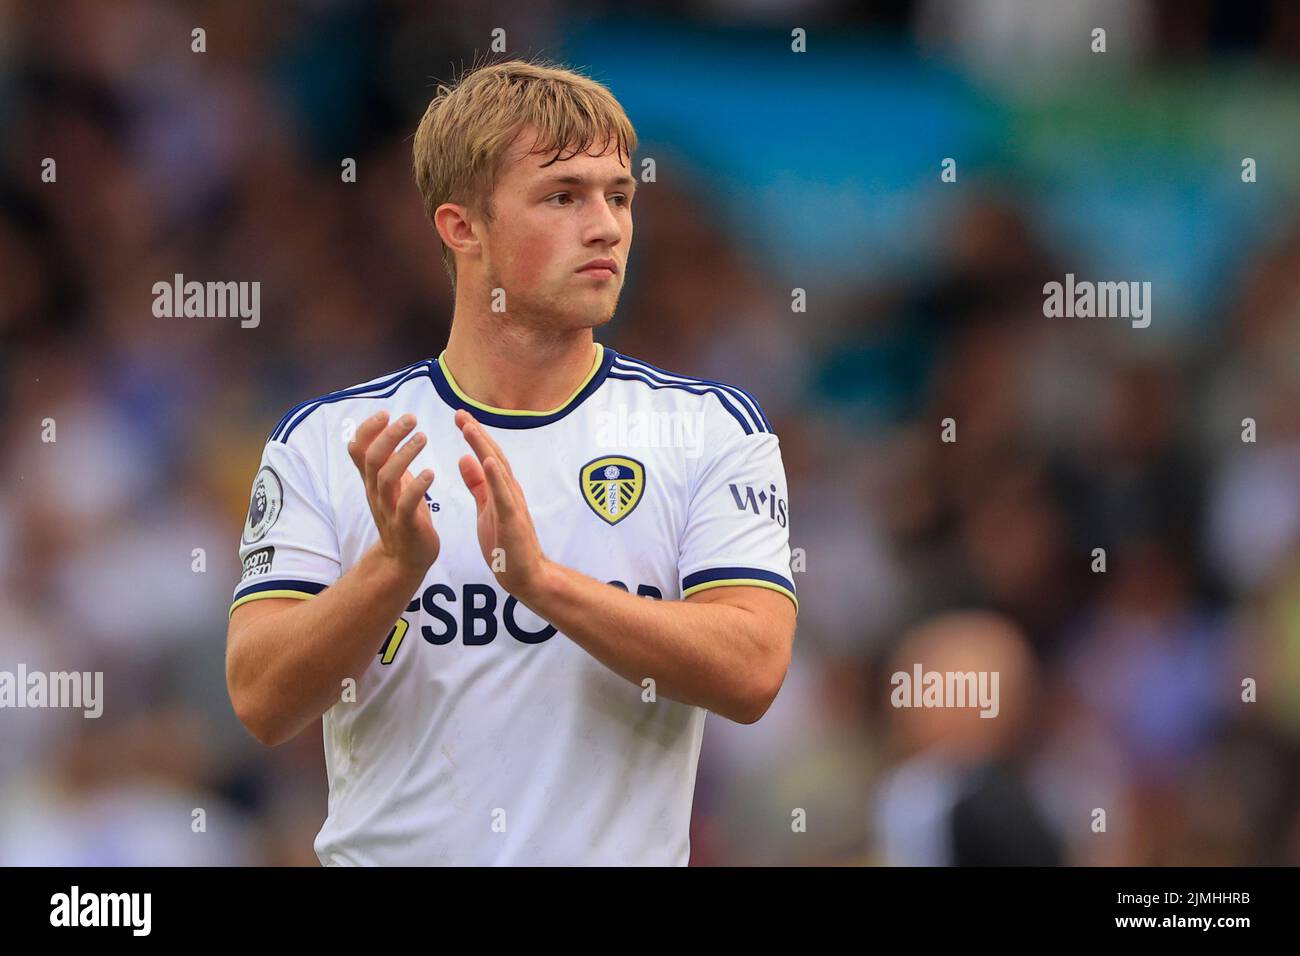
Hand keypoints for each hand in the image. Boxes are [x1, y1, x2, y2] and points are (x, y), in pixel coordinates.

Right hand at [347, 410, 439, 574]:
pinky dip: (417, 487)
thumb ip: (382, 461)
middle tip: (411, 418)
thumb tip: (374, 431)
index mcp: (373, 481)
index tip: (385, 413)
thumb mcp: (389, 485)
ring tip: (423, 437)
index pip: (359, 450)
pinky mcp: (405, 525)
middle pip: (373, 459)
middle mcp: (376, 492)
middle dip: (389, 436)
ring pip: (387, 479)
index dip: (368, 430)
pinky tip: (431, 472)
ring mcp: (389, 509)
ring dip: (404, 455)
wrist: (404, 559)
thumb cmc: (402, 516)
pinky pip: (406, 505)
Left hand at [455, 409, 549, 599]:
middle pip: (493, 455)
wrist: (525, 576)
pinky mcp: (512, 519)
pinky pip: (503, 494)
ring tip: (469, 427)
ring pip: (498, 469)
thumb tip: (465, 459)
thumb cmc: (506, 544)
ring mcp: (513, 503)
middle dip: (476, 433)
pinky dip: (495, 475)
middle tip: (460, 412)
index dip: (474, 436)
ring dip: (483, 446)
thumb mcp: (485, 508)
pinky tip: (485, 459)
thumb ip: (477, 484)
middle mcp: (510, 490)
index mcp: (501, 488)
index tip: (459, 416)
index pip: (487, 456)